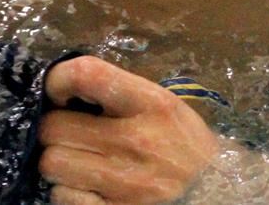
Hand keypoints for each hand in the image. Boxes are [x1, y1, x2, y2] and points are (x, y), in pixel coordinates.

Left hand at [38, 55, 221, 204]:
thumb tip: (66, 89)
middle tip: (72, 133)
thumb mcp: (164, 105)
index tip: (58, 92)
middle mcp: (136, 140)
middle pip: (55, 127)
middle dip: (56, 128)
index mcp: (151, 103)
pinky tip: (86, 185)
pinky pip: (62, 197)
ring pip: (52, 163)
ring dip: (60, 160)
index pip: (86, 74)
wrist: (215, 192)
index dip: (58, 80)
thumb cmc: (184, 143)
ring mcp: (124, 181)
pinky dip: (67, 191)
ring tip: (81, 160)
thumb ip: (120, 93)